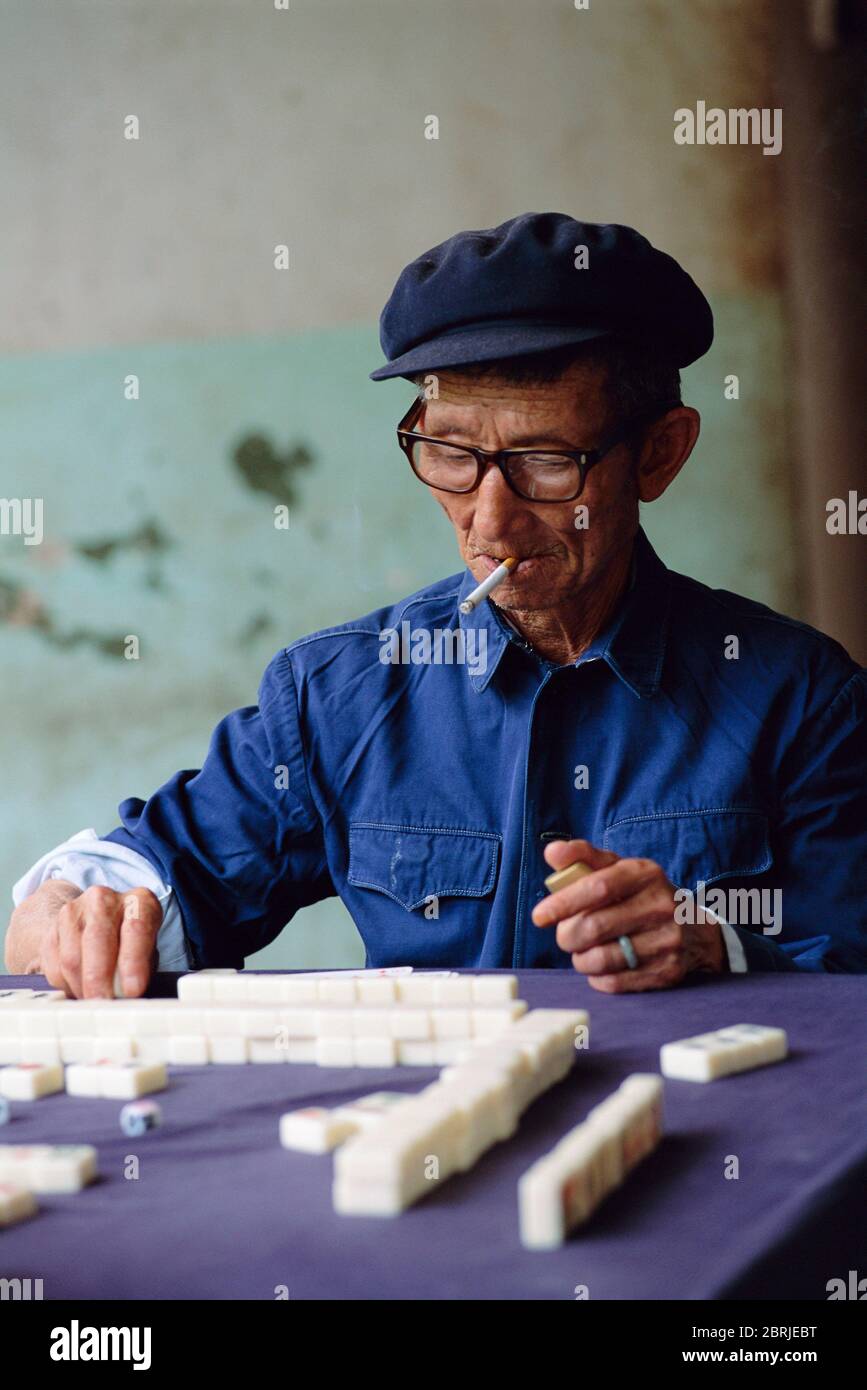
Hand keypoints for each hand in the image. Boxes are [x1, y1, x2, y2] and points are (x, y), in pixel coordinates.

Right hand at [42, 885, 160, 998]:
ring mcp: (74, 911)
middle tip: (103, 1003)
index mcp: (138, 902)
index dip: (134, 962)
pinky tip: (79, 989)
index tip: (133, 990)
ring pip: (72, 957)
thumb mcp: (148, 952)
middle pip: (97, 939)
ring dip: (81, 986)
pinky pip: (53, 965)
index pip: (136, 929)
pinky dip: (66, 985)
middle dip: (99, 978)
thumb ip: (140, 970)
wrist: (101, 921)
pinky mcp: (52, 929)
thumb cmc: (132, 943)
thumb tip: (126, 994)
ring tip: (94, 1001)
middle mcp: (104, 900)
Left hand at [531, 839, 724, 991]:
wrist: (695, 931)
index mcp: (645, 874)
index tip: (540, 915)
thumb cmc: (642, 896)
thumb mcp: (620, 869)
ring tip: (582, 951)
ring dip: (580, 959)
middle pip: (594, 927)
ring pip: (602, 959)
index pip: (598, 886)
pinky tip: (600, 967)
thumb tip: (551, 853)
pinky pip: (615, 981)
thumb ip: (584, 858)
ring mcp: (667, 940)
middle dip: (567, 935)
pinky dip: (597, 977)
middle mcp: (661, 905)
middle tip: (564, 936)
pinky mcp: (667, 971)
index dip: (563, 902)